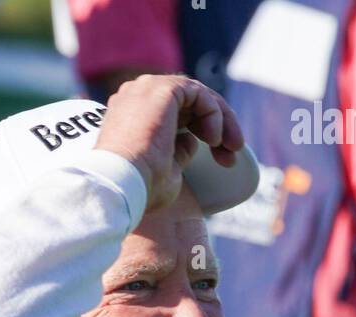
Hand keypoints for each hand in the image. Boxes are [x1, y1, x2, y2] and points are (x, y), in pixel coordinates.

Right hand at [95, 73, 243, 212]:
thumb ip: (179, 154)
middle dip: (217, 125)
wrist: (121, 185)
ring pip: (197, 95)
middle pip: (189, 102)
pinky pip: (199, 94)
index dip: (203, 133)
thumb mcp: (165, 173)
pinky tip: (215, 139)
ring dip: (220, 119)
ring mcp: (148, 90)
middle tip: (234, 151)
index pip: (177, 113)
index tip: (222, 160)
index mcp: (134, 116)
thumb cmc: (138, 188)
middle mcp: (138, 97)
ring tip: (232, 147)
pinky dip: (213, 114)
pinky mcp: (163, 89)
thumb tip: (192, 143)